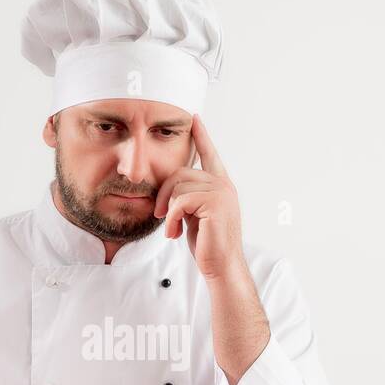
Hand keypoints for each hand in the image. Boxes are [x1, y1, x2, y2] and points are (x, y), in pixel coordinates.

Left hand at [153, 113, 245, 281]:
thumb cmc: (207, 244)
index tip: (195, 118)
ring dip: (168, 211)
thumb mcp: (193, 215)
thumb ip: (187, 197)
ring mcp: (221, 192)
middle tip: (161, 216)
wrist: (221, 266)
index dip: (202, 136)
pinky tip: (174, 233)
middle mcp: (223, 184)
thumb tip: (170, 188)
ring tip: (171, 229)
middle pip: (180, 173)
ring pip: (178, 187)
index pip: (210, 155)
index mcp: (220, 185)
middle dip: (164, 194)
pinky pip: (180, 201)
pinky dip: (172, 218)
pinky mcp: (215, 203)